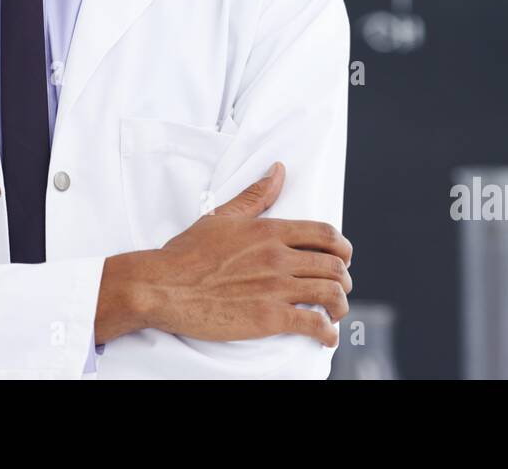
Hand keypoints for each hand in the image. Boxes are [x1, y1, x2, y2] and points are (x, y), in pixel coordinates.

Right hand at [134, 162, 352, 346]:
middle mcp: (278, 257)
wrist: (163, 286)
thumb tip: (278, 171)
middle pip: (333, 266)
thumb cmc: (187, 253)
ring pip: (330, 294)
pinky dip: (327, 332)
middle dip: (344, 279)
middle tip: (339, 288)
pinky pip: (313, 324)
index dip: (342, 248)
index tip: (342, 258)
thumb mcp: (223, 216)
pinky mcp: (268, 317)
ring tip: (335, 313)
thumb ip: (255, 196)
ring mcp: (275, 288)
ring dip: (341, 305)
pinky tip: (326, 336)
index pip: (325, 234)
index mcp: (270, 231)